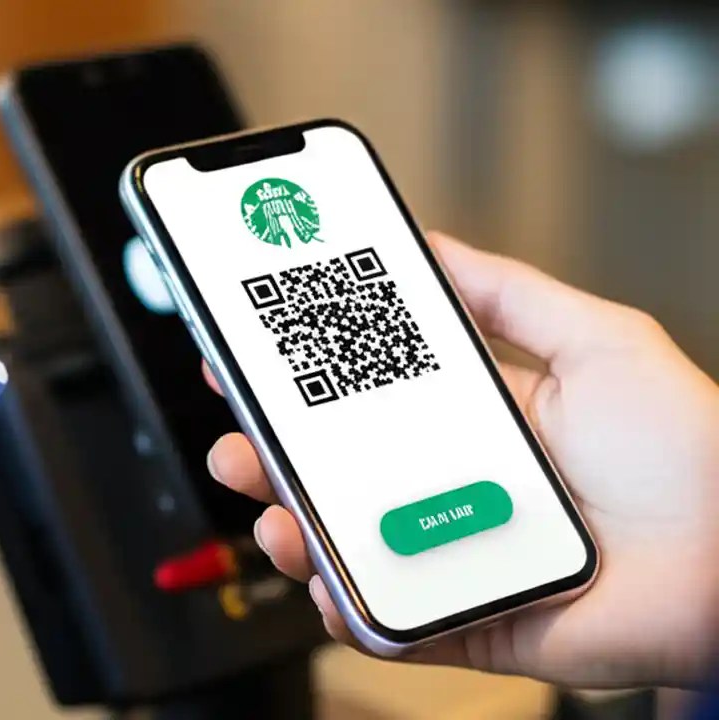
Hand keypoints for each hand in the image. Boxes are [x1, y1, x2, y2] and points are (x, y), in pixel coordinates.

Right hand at [206, 232, 718, 687]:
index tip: (248, 361)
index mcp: (474, 423)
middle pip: (338, 479)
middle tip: (236, 443)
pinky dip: (347, 609)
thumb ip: (509, 293)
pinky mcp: (468, 619)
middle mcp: (452, 489)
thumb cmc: (689, 448)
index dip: (302, 387)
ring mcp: (454, 555)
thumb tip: (434, 244)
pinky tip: (328, 581)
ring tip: (272, 515)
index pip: (364, 404)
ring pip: (348, 549)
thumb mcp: (596, 339)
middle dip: (271, 461)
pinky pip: (390, 621)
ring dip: (292, 534)